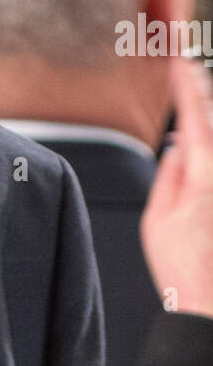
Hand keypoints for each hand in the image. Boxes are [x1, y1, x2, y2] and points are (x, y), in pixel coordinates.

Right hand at [141, 55, 212, 317]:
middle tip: (191, 74)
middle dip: (203, 96)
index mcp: (204, 174)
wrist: (209, 302)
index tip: (180, 63)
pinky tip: (197, 147)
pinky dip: (207, 152)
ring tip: (198, 103)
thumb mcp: (156, 219)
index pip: (197, 115)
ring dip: (208, 126)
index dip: (186, 85)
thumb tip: (178, 147)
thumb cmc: (183, 268)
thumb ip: (169, 175)